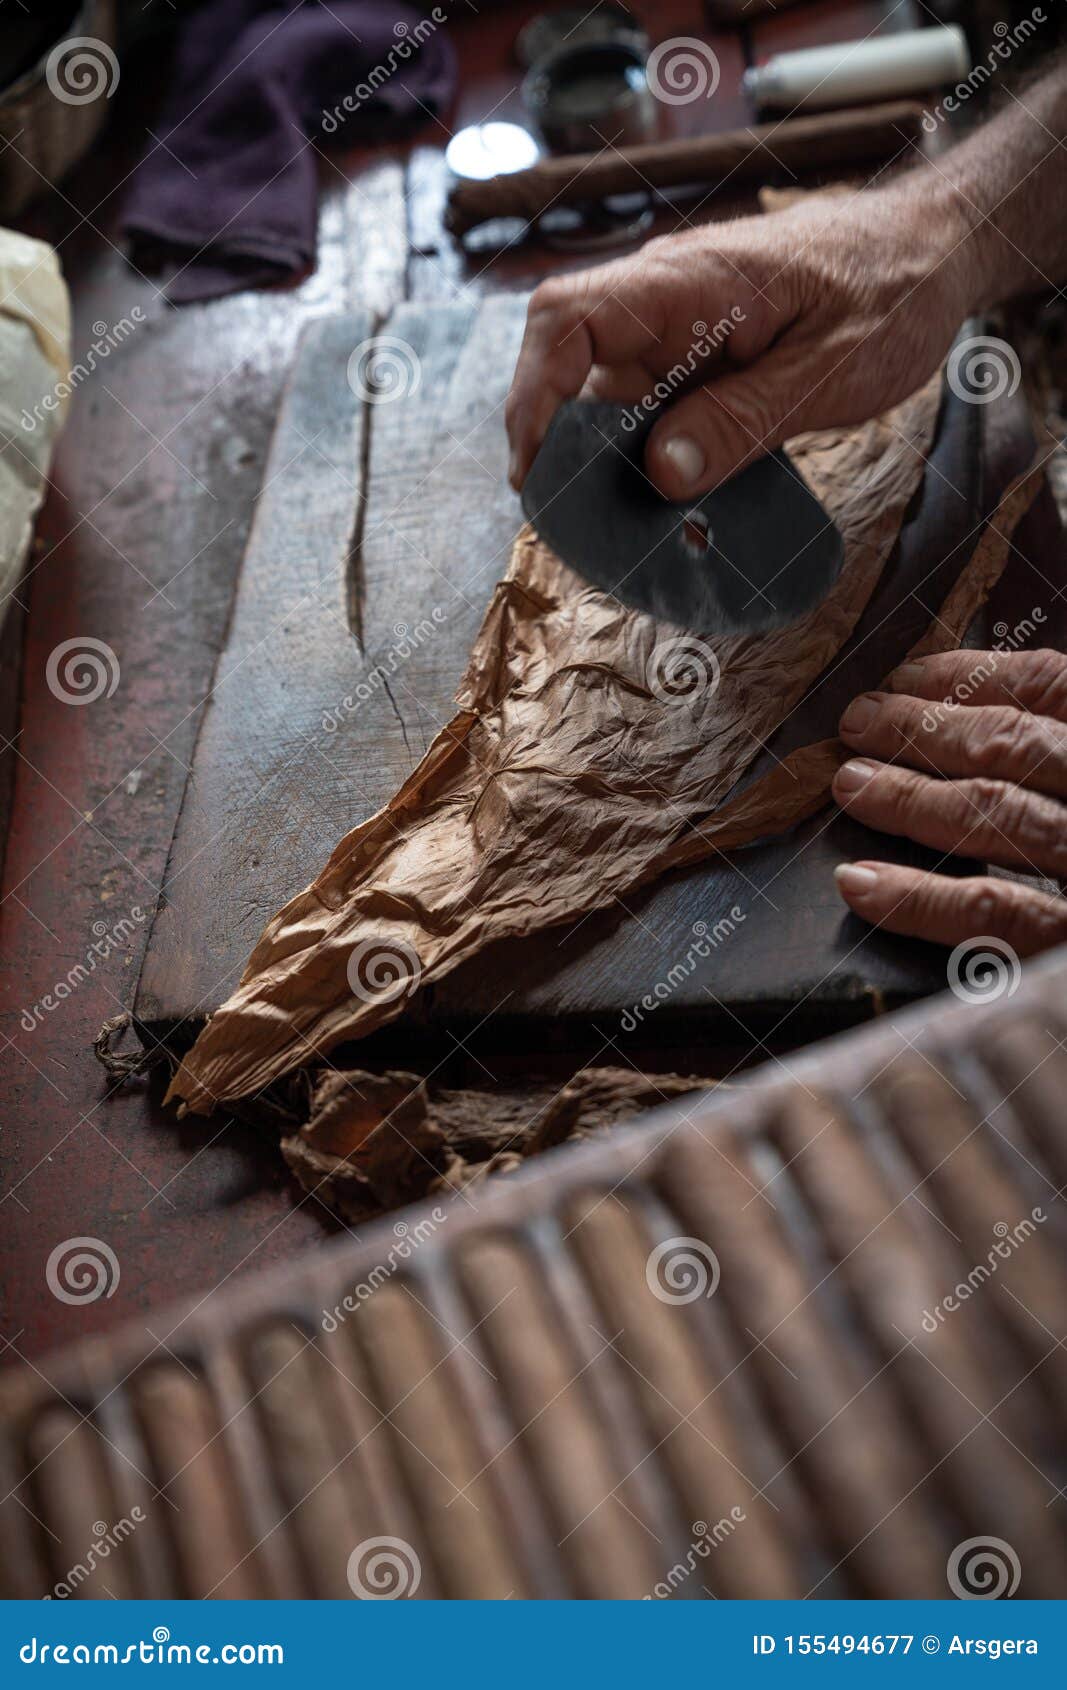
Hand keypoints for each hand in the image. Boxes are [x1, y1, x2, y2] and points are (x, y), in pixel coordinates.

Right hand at [505, 176, 974, 500]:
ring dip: (603, 460)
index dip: (532, 395)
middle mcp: (665, 297)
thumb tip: (662, 474)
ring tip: (623, 529)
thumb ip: (746, 421)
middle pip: (567, 363)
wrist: (930, 251)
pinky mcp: (693, 352)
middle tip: (578, 524)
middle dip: (558, 445)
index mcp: (690, 282)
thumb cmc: (893, 293)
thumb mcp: (833, 373)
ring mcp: (675, 325)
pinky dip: (643, 453)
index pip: (566, 318)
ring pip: (603, 393)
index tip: (534, 471)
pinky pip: (645, 404)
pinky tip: (665, 503)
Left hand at [832, 649, 1066, 956]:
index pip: (1054, 687)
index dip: (975, 678)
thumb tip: (1001, 709)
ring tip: (849, 783)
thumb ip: (1064, 746)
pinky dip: (922, 899)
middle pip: (1012, 748)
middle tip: (858, 720)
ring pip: (996, 817)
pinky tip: (863, 885)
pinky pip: (996, 916)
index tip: (910, 673)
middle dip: (925, 728)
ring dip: (910, 795)